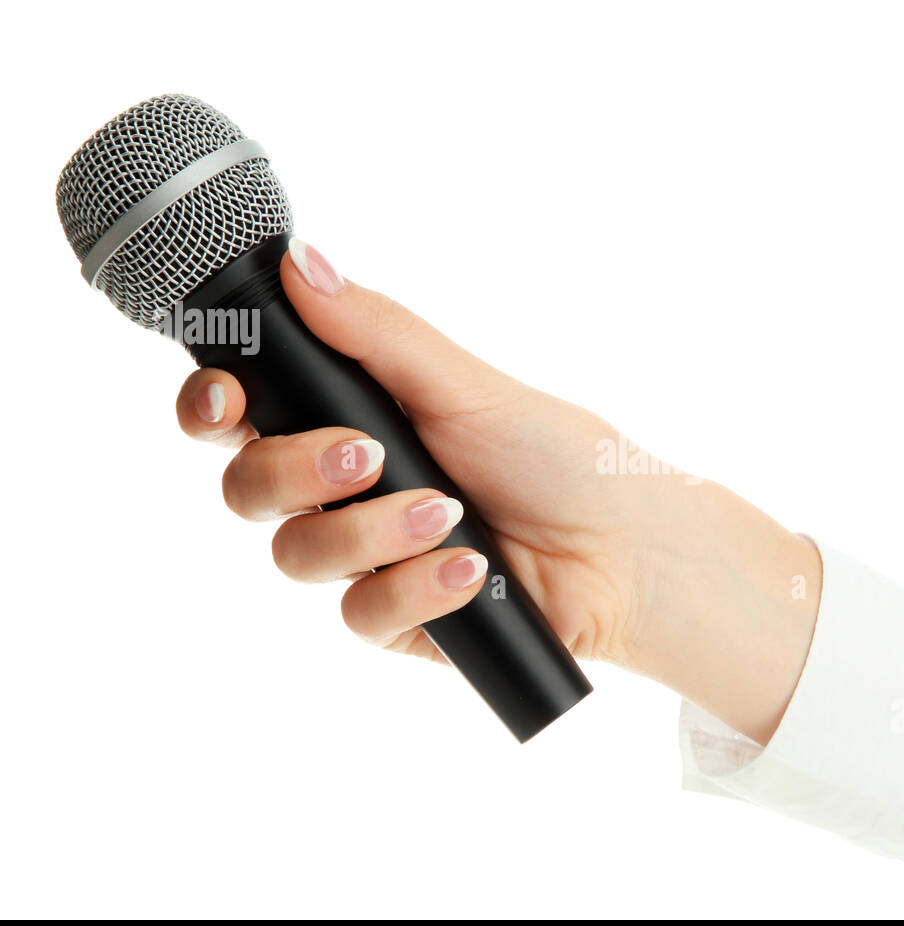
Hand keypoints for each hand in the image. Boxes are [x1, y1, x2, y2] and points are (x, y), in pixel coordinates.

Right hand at [175, 240, 821, 742]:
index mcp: (349, 422)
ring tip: (447, 514)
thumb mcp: (465, 385)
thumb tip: (301, 262)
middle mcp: (344, 491)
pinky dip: (413, 587)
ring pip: (296, 555)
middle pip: (248, 489)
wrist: (624, 547)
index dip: (211, 408)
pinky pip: (359, 613)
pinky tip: (469, 572)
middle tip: (364, 456)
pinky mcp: (397, 618)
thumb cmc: (557, 456)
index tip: (225, 398)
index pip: (243, 417)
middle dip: (292, 471)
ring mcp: (366, 556)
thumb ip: (377, 334)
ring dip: (368, 531)